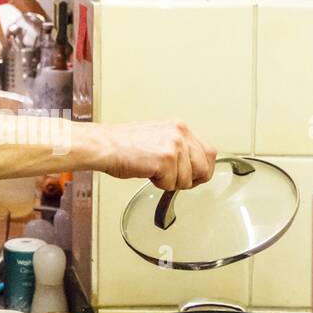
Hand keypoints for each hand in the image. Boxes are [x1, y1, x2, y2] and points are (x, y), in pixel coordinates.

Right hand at [99, 120, 216, 190]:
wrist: (104, 146)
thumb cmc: (123, 144)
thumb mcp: (158, 138)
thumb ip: (177, 148)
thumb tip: (190, 166)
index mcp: (179, 127)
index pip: (209, 152)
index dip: (202, 168)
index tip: (194, 176)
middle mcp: (180, 134)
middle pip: (204, 167)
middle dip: (192, 179)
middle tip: (175, 180)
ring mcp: (174, 146)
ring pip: (188, 179)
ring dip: (171, 182)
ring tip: (154, 172)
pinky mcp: (165, 159)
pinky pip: (172, 184)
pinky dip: (159, 184)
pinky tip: (148, 173)